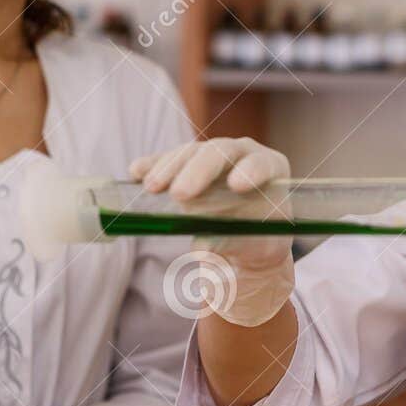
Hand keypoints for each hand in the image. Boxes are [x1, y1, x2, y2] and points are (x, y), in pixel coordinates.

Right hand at [129, 138, 295, 326]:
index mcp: (269, 168)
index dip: (251, 171)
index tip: (236, 186)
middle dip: (198, 171)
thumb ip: (230, 243)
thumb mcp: (249, 243)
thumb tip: (202, 253)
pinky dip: (152, 164)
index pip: (262, 163)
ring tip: (152, 187)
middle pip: (220, 153)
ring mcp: (212, 153)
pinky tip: (136, 171)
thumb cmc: (256, 235)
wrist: (247, 231)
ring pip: (190, 153)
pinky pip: (168, 159)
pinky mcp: (187, 161)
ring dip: (169, 168)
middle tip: (180, 194)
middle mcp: (241, 153)